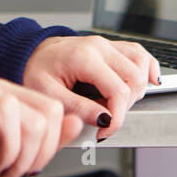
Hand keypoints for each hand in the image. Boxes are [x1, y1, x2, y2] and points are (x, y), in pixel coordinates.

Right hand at [0, 78, 83, 176]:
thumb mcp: (12, 148)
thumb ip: (45, 137)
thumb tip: (75, 123)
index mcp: (14, 96)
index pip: (52, 110)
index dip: (49, 146)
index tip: (31, 167)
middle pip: (38, 114)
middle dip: (31, 155)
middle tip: (12, 173)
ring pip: (12, 111)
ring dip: (10, 151)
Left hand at [22, 35, 160, 140]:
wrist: (30, 53)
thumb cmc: (35, 70)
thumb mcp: (49, 94)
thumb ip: (78, 108)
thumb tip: (104, 119)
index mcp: (85, 58)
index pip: (119, 90)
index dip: (117, 117)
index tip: (105, 131)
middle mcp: (100, 47)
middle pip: (134, 78)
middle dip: (126, 106)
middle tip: (106, 118)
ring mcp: (107, 45)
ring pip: (141, 64)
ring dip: (137, 89)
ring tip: (116, 103)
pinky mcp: (111, 47)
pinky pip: (139, 54)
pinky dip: (146, 68)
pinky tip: (145, 80)